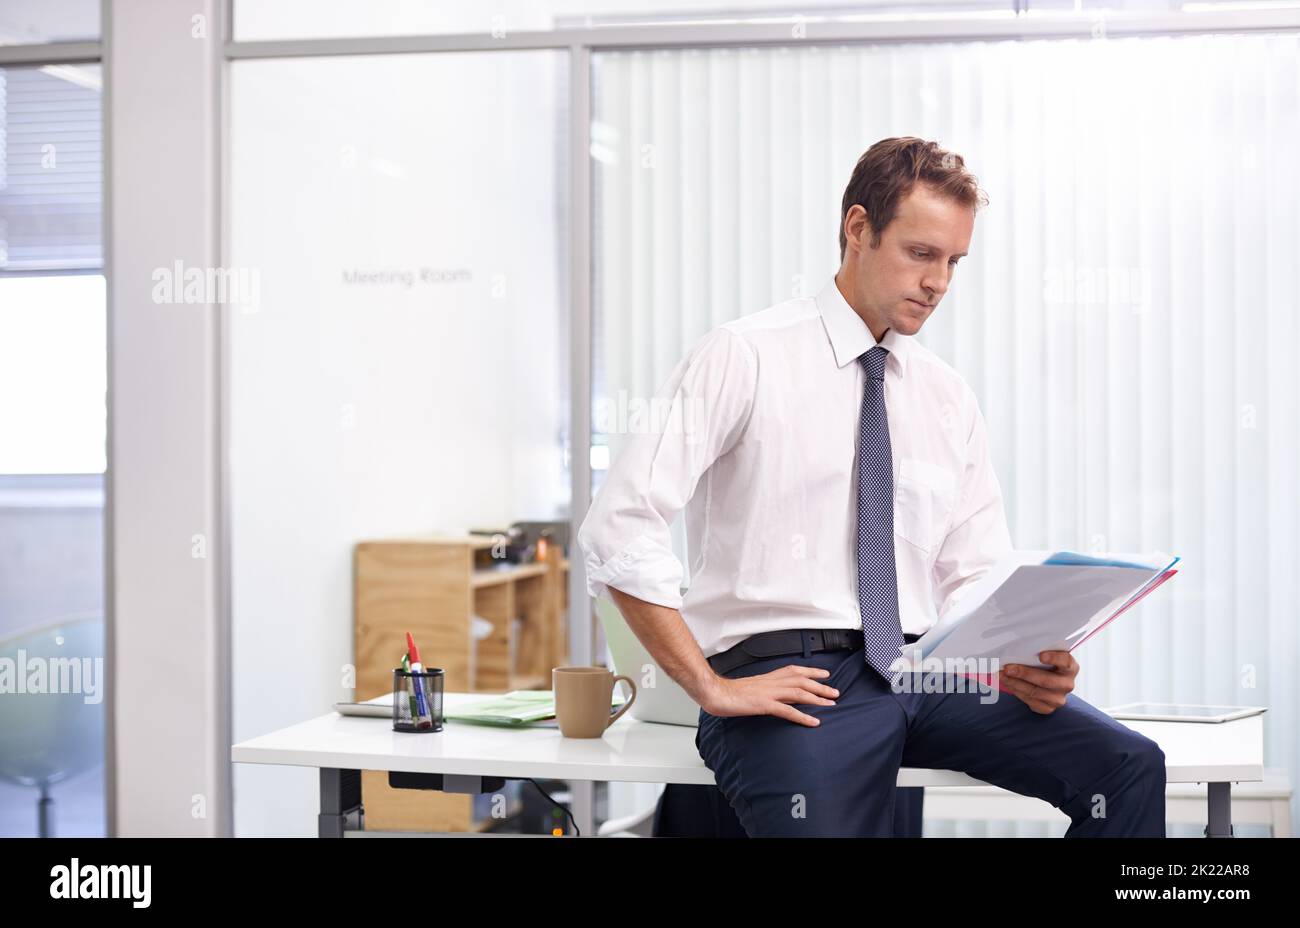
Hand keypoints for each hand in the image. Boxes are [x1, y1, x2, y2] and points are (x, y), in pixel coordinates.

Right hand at [701, 664, 838, 726]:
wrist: (714, 693)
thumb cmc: (728, 693)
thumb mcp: (749, 688)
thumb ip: (763, 690)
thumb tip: (773, 696)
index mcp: (767, 678)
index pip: (794, 671)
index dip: (811, 671)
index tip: (824, 674)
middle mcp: (771, 682)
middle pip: (801, 681)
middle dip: (820, 686)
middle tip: (835, 692)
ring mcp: (768, 693)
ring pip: (799, 692)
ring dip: (817, 698)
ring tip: (831, 704)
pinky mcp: (764, 704)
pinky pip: (788, 710)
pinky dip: (803, 716)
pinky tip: (813, 722)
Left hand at [998, 650, 1077, 714]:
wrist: (1047, 683)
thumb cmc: (1045, 665)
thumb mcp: (1046, 655)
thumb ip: (1037, 651)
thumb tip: (1016, 646)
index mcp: (1070, 667)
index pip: (1066, 662)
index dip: (1054, 658)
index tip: (1041, 656)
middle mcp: (1067, 684)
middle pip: (1046, 680)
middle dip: (1024, 673)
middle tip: (1008, 668)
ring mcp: (1059, 698)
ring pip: (1035, 692)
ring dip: (1015, 683)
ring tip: (1002, 675)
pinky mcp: (1048, 708)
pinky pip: (1030, 701)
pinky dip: (1016, 691)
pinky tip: (1008, 683)